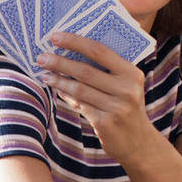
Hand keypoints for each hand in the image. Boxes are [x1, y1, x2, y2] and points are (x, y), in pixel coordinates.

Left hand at [36, 35, 157, 163]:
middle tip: (42, 58)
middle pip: (85, 71)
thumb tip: (71, 53)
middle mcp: (126, 89)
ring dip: (59, 81)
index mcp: (132, 73)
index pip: (100, 51)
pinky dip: (66, 96)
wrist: (139, 143)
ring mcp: (116, 107)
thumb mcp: (125, 87)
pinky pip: (80, 105)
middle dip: (60, 62)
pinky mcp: (105, 123)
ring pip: (79, 89)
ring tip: (45, 74)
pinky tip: (58, 89)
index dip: (75, 42)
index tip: (55, 37)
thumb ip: (106, 71)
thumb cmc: (127, 108)